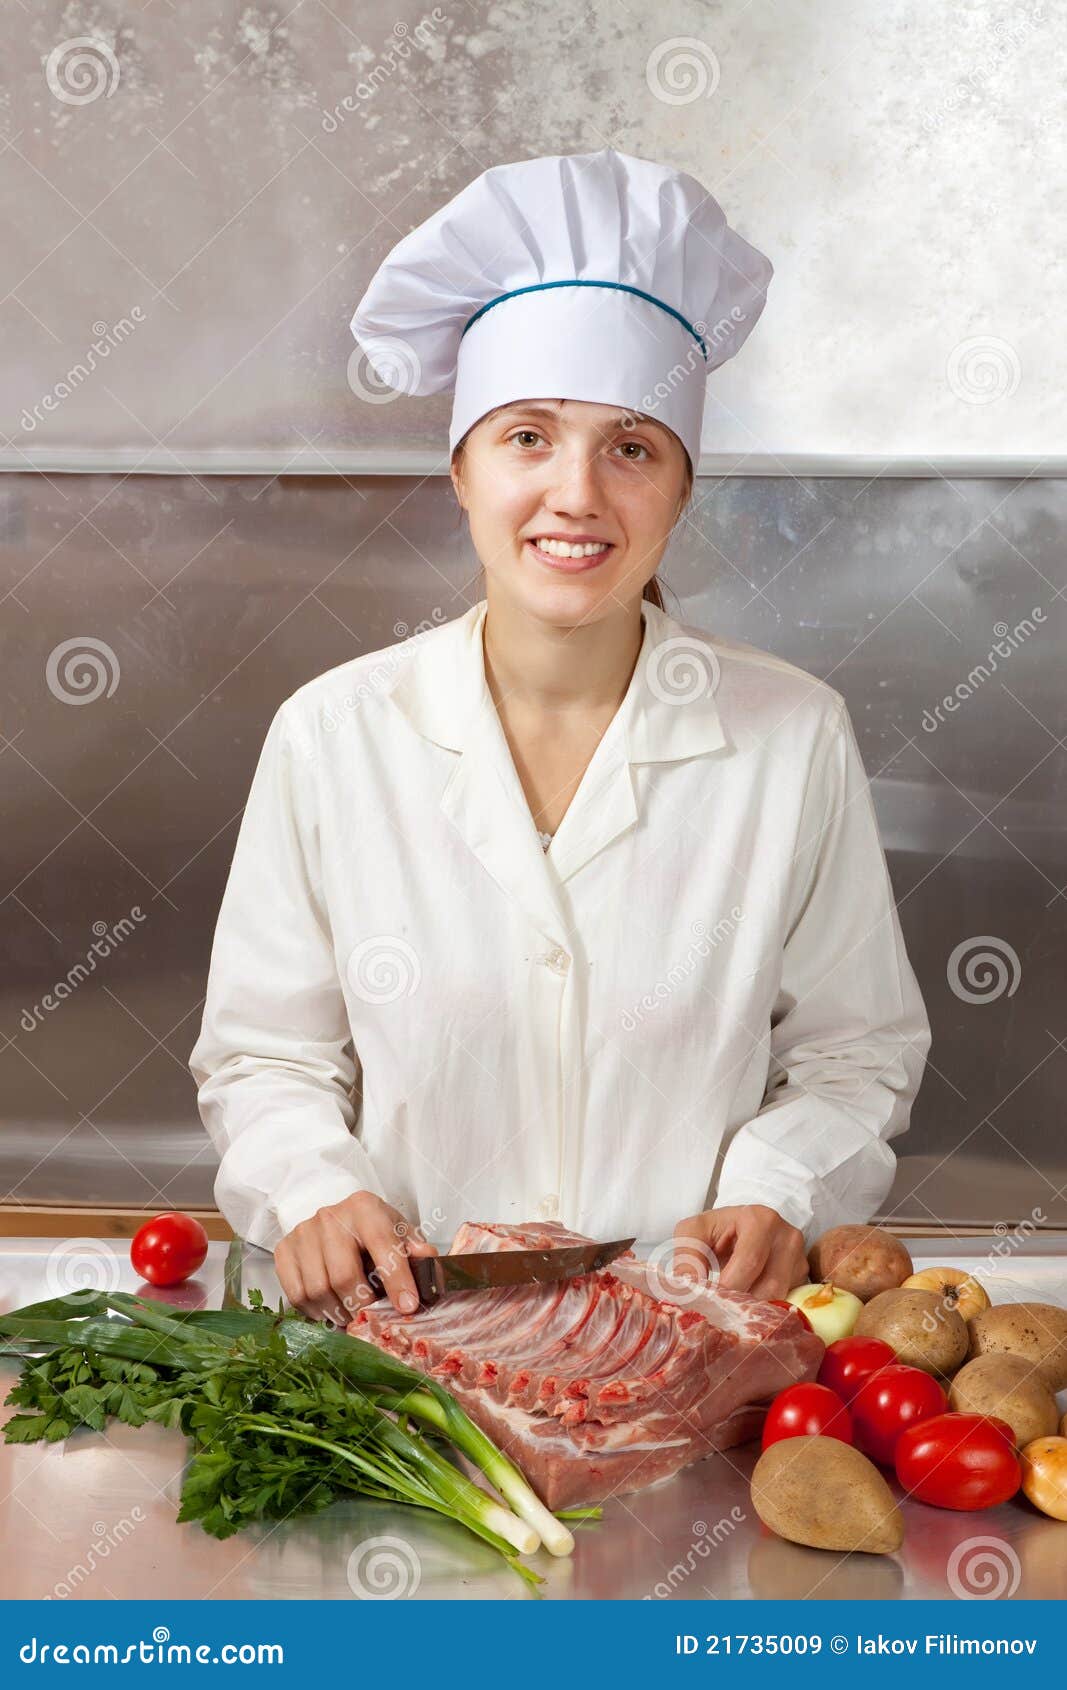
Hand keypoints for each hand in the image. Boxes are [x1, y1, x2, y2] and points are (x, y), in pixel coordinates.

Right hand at [274, 1191, 438, 1324]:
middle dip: (362, 1306)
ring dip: (338, 1313)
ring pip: (317, 1290)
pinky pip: (296, 1295)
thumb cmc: (371, 1230)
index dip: (397, 1279)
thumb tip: (429, 1261)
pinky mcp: (284, 1251)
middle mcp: (330, 1217)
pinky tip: (331, 1312)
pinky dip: (315, 1313)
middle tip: (373, 1321)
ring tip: (352, 1318)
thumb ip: (416, 1249)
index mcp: (365, 1208)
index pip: (382, 1245)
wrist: (334, 1217)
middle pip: (343, 1275)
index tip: (407, 1307)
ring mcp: (303, 1233)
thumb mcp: (399, 1232)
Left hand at [671, 1205, 807, 1299]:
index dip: (729, 1287)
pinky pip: (789, 1303)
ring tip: (733, 1309)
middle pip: (769, 1285)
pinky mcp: (803, 1277)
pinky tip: (750, 1310)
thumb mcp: (694, 1234)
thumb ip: (688, 1258)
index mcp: (760, 1220)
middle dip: (742, 1303)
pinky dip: (767, 1311)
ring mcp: (800, 1258)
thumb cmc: (716, 1231)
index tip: (710, 1301)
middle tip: (720, 1311)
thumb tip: (691, 1290)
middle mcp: (787, 1237)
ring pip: (780, 1298)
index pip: (749, 1262)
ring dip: (754, 1310)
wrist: (739, 1228)